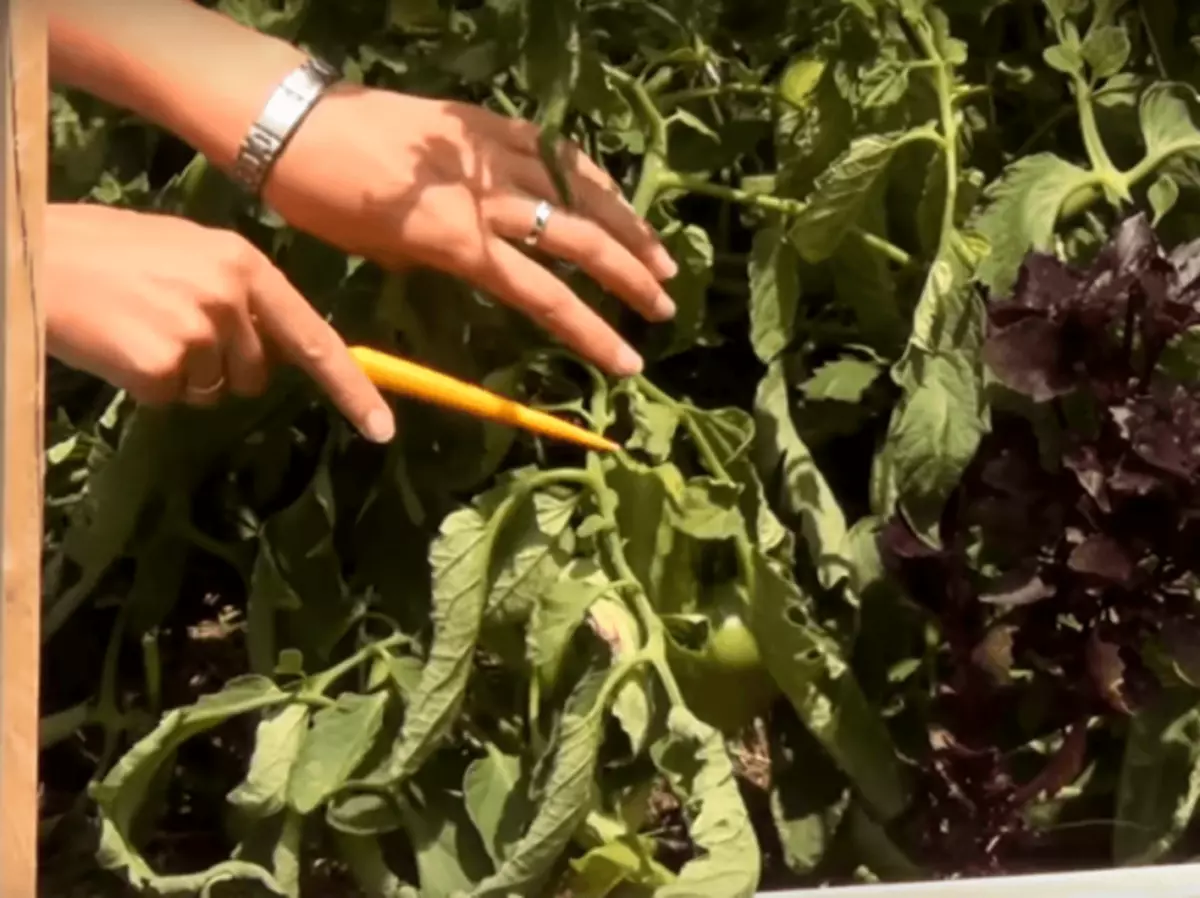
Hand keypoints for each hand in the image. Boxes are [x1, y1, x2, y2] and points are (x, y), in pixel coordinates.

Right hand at [45, 203, 395, 442]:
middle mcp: (232, 294)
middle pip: (256, 375)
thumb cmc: (103, 250)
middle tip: (163, 325)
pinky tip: (116, 344)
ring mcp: (201, 329)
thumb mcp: (185, 253)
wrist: (28, 249)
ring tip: (134, 326)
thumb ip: (239, 294)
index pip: (315, 339)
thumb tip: (274, 346)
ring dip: (179, 375)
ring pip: (211, 391)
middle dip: (220, 368)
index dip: (352, 390)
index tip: (381, 430)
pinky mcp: (163, 362)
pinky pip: (171, 398)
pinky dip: (145, 384)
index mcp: (245, 263)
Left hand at [262, 86, 677, 376]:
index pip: (545, 296)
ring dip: (625, 224)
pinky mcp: (482, 123)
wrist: (290, 121)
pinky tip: (610, 191)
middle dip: (628, 278)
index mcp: (458, 242)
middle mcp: (486, 199)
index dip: (593, 333)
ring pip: (577, 190)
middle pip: (577, 242)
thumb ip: (439, 260)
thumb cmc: (320, 200)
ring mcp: (489, 154)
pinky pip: (548, 148)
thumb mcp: (380, 250)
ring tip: (661, 254)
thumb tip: (474, 263)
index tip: (629, 361)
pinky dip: (586, 173)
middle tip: (665, 306)